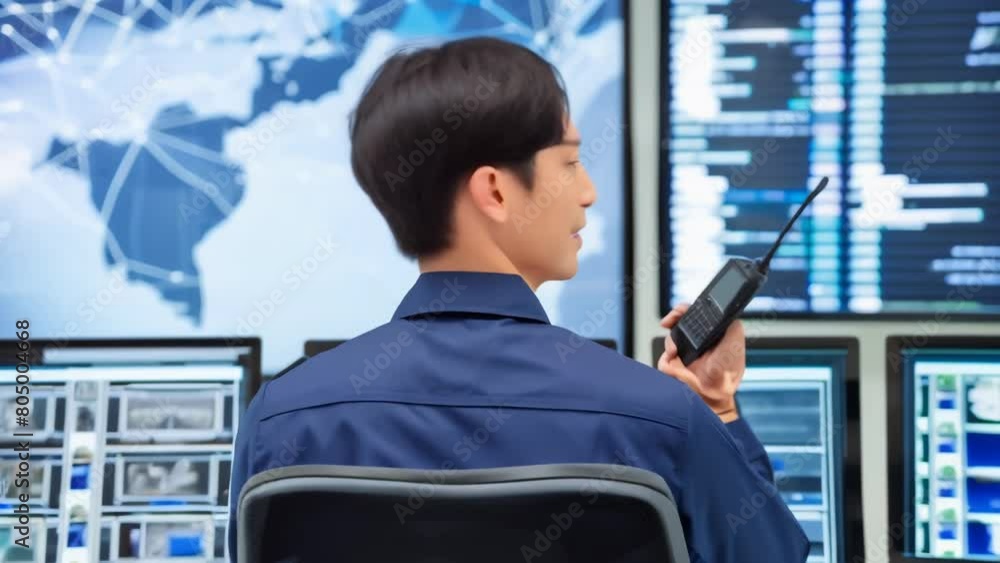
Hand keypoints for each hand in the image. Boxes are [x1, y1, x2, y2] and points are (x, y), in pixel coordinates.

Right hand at [657, 303, 745, 422]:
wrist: (715, 394)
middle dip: (673, 317)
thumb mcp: (736, 343)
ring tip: (676, 350)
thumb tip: (726, 312)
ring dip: (671, 341)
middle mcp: (694, 342)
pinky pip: (664, 358)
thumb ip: (732, 325)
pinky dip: (667, 358)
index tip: (682, 310)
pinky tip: (674, 359)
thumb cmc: (728, 373)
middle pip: (678, 322)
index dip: (687, 310)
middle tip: (671, 319)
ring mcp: (683, 354)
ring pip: (669, 338)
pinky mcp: (674, 367)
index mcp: (709, 334)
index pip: (695, 315)